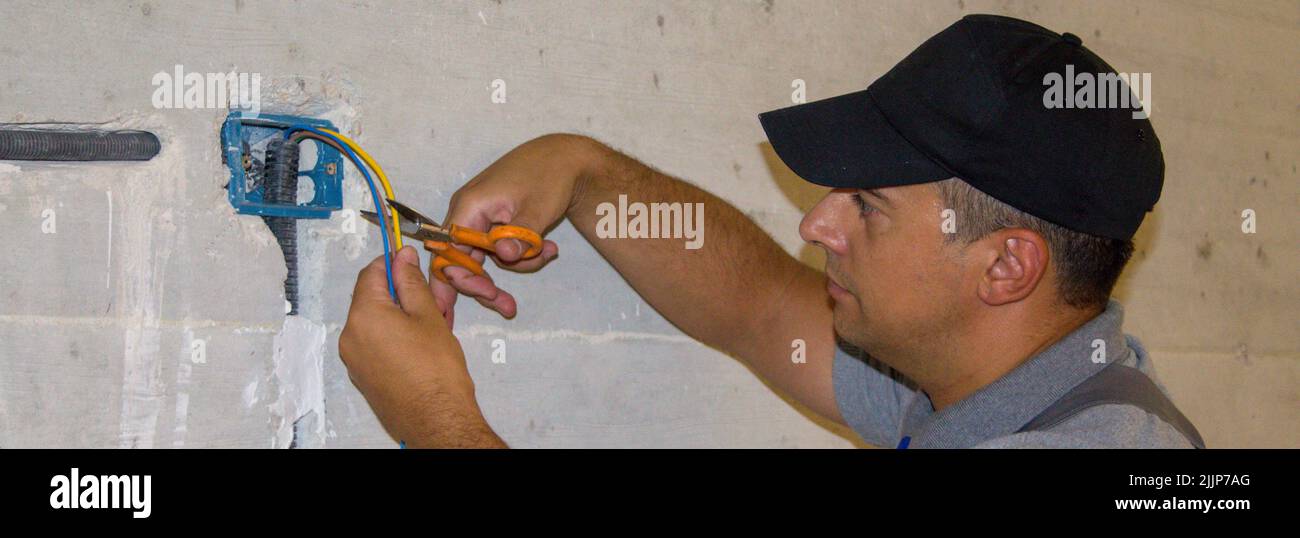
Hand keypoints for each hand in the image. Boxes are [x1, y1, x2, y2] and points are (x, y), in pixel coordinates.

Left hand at [339, 246, 504, 447]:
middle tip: (431, 298)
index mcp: (363, 315)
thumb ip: (411, 282)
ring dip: (400, 316)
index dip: (392, 263)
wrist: (436, 419)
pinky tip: (421, 345)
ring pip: (375, 323)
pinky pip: (375, 345)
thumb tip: (402, 257)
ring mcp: (354, 359)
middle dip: (400, 293)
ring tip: (432, 324)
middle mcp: (350, 336)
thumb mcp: (428, 315)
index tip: (411, 261)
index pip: (370, 273)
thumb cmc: (436, 369)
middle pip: (371, 299)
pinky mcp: (363, 376)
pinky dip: (394, 337)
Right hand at [431, 133, 593, 325]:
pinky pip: (498, 249)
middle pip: (461, 262)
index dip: (458, 281)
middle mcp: (466, 213)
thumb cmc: (549, 176)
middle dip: (485, 286)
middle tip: (510, 308)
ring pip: (484, 259)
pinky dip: (521, 255)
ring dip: (517, 265)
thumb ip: (520, 236)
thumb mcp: (538, 208)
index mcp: (469, 206)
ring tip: (549, 253)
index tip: (485, 297)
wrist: (565, 158)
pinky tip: (548, 248)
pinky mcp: (493, 223)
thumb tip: (504, 256)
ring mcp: (479, 219)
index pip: (447, 252)